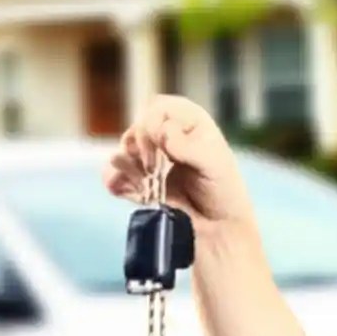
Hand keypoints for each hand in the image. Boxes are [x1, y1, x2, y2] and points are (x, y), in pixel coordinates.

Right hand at [103, 94, 255, 236]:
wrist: (218, 227)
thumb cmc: (224, 190)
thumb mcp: (215, 164)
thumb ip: (189, 146)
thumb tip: (162, 134)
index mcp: (187, 121)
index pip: (157, 109)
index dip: (153, 126)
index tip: (163, 150)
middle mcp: (166, 136)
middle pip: (136, 129)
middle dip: (140, 150)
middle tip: (153, 171)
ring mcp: (150, 159)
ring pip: (122, 151)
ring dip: (127, 168)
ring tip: (145, 185)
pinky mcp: (138, 182)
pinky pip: (113, 175)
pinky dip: (116, 182)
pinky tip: (131, 193)